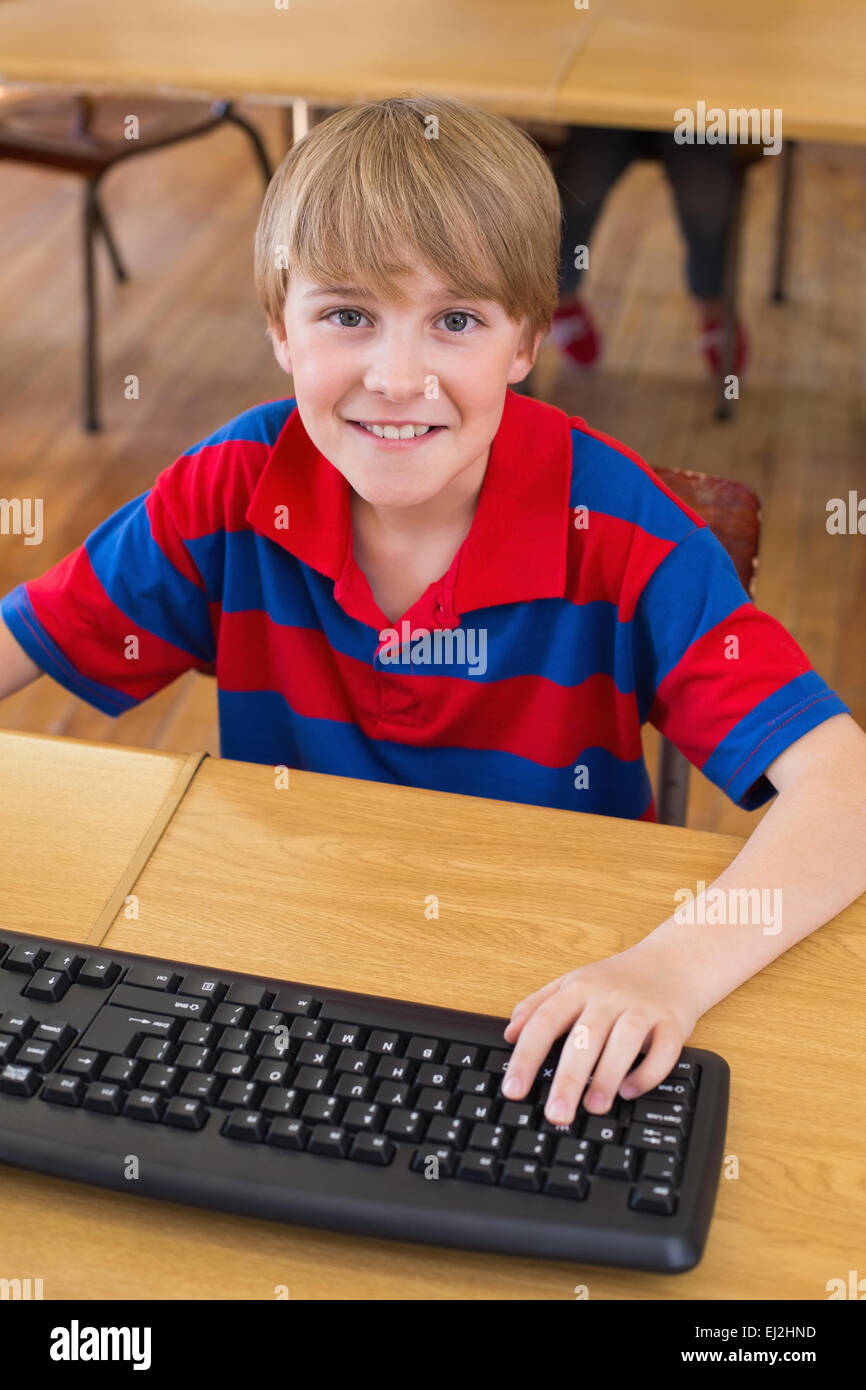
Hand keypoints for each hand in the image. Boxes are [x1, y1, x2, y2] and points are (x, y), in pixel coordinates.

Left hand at [500, 946, 698, 1124]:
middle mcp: (609, 997)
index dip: (526, 1056)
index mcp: (579, 988)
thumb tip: (509, 1034)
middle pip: (584, 1037)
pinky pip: (663, 1050)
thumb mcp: (573, 982)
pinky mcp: (672, 1023)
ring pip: (624, 1042)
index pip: (545, 1021)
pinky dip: (648, 1073)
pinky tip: (631, 1091)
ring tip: (593, 1106)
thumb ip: (538, 1005)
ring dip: (608, 1076)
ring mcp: (642, 1008)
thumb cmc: (617, 979)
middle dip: (568, 1078)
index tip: (513, 1089)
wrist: (673, 961)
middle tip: (555, 1114)